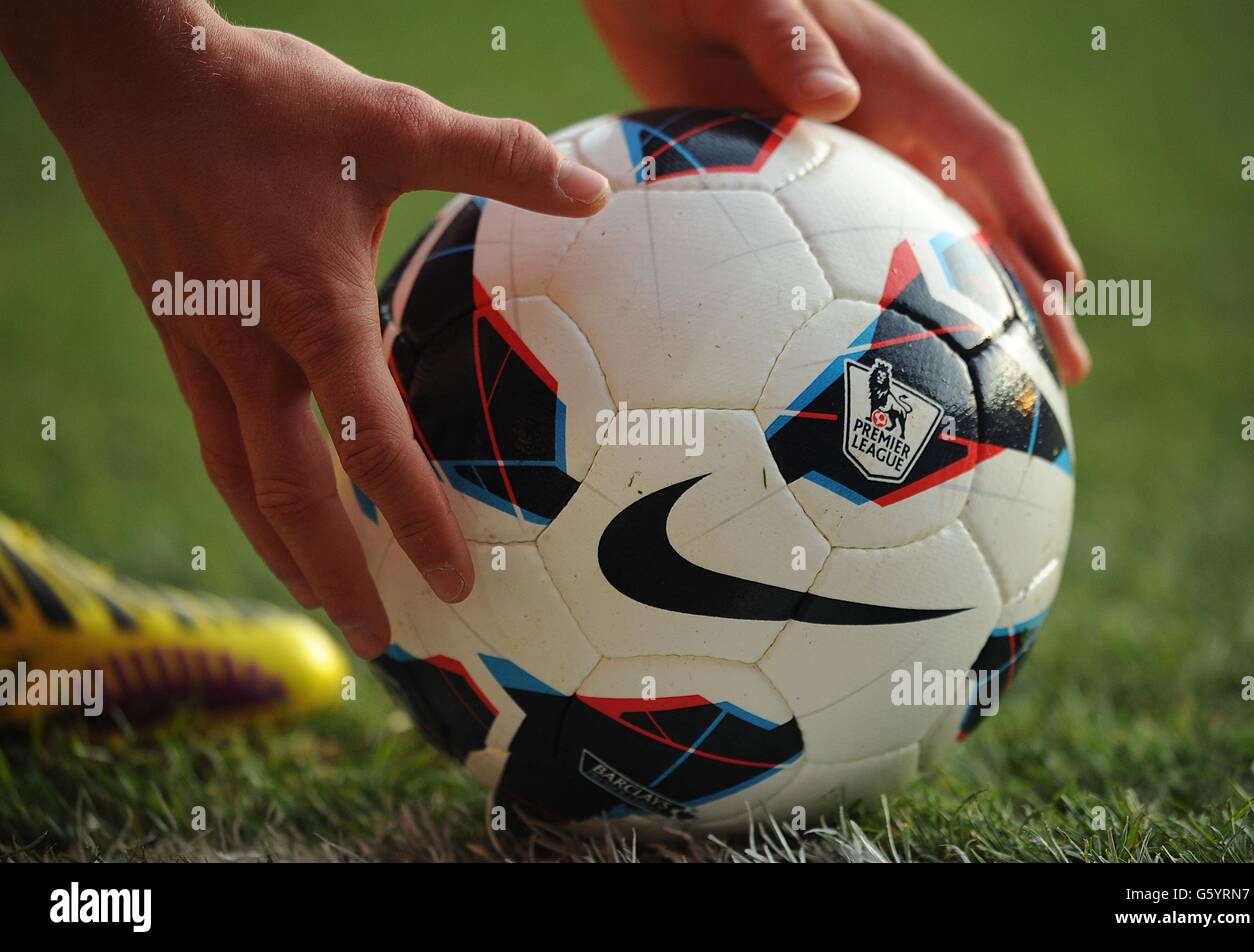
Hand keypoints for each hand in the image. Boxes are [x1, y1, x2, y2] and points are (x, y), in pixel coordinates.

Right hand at [1, 2, 611, 656]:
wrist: (129, 74)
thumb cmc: (264, 99)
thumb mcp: (391, 120)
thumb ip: (496, 157)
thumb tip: (595, 190)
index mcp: (311, 308)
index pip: (370, 442)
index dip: (415, 520)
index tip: (454, 584)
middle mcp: (250, 349)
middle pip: (291, 492)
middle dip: (337, 573)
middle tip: (382, 639)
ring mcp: (203, 349)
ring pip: (240, 480)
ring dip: (284, 551)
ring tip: (325, 604)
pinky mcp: (177, 337)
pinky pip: (214, 440)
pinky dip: (248, 495)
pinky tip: (270, 508)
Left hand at [586, 0, 1089, 383]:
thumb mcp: (741, 0)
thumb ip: (786, 40)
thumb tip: (841, 101)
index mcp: (892, 76)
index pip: (985, 155)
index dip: (1031, 220)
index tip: (1066, 287)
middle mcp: (887, 119)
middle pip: (976, 212)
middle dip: (1026, 287)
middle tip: (1060, 371)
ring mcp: (848, 154)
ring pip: (923, 237)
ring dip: (963, 304)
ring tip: (994, 377)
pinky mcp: (801, 179)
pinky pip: (855, 245)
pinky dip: (884, 294)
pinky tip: (885, 345)